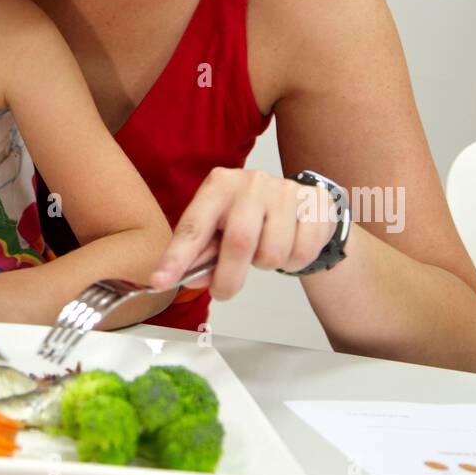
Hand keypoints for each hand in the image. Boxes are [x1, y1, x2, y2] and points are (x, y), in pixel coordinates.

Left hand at [150, 167, 337, 299]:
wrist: (302, 205)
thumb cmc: (252, 218)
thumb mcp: (220, 228)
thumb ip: (202, 253)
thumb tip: (186, 278)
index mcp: (219, 185)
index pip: (194, 226)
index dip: (177, 257)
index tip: (160, 280)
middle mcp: (251, 182)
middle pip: (239, 241)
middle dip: (229, 277)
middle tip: (224, 291)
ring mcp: (285, 190)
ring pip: (273, 253)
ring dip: (266, 266)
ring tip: (265, 252)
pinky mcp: (315, 203)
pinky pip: (302, 252)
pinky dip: (294, 263)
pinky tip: (290, 246)